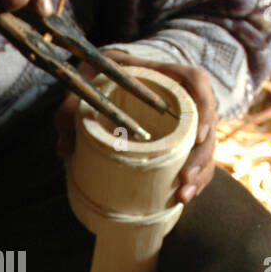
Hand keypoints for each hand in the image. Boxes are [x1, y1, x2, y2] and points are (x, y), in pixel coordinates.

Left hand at [55, 50, 217, 202]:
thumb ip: (70, 110)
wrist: (104, 77)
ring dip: (200, 172)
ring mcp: (184, 120)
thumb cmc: (98, 78)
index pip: (197, 81)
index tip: (197, 134)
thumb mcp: (84, 85)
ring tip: (185, 196)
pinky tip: (185, 197)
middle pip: (206, 123)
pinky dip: (195, 178)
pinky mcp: (179, 140)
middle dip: (201, 155)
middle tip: (185, 179)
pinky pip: (196, 158)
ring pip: (204, 146)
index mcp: (164, 74)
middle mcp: (181, 97)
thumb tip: (64, 149)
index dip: (204, 107)